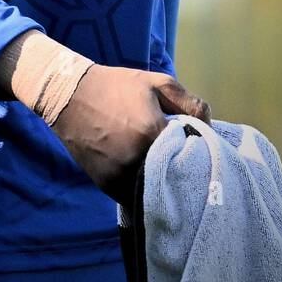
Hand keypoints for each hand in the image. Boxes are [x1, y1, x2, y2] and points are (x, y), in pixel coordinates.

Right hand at [51, 65, 211, 209]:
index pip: (192, 157)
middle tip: (185, 164)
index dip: (198, 154)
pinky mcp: (107, 187)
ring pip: (156, 192)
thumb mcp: (156, 83)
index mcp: (152, 133)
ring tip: (165, 171)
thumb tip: (211, 127)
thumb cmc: (116, 87)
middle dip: (183, 173)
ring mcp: (120, 177)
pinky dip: (143, 190)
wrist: (70, 96)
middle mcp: (137, 160)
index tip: (199, 152)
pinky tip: (145, 175)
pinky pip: (135, 197)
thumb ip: (189, 103)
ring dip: (163, 185)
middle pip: (175, 179)